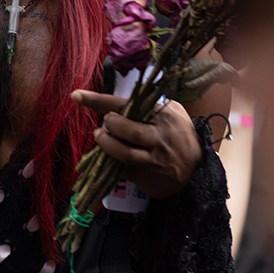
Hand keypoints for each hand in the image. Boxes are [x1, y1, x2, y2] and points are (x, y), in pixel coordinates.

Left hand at [71, 91, 201, 199]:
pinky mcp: (146, 176)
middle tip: (103, 125)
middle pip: (128, 130)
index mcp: (161, 115)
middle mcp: (157, 136)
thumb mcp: (173, 112)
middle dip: (110, 126)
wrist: (197, 171)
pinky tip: (106, 158)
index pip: (125, 103)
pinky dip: (110, 164)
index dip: (98, 100)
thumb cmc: (180, 135)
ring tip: (100, 138)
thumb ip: (149, 104)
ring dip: (106, 145)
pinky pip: (123, 170)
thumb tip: (119, 100)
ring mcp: (152, 159)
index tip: (76, 95)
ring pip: (124, 153)